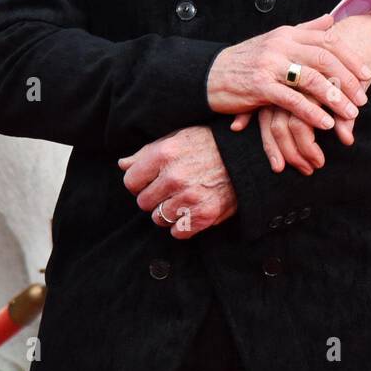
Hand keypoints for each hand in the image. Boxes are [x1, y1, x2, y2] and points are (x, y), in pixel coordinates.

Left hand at [117, 125, 237, 237]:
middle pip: (143, 202)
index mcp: (164, 154)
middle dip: (154, 198)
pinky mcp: (205, 215)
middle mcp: (174, 177)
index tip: (152, 180)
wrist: (247, 157)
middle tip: (172, 189)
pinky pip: (177, 232)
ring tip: (184, 199)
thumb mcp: (178, 138)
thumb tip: (122, 164)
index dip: (140, 182)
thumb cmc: (210, 145)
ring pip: (159, 218)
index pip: (130, 182)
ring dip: (169, 212)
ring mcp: (189, 198)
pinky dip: (183, 226)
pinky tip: (192, 211)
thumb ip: (147, 152)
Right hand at [231, 11, 370, 172]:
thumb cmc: (246, 61)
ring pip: (311, 79)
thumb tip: (331, 19)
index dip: (350, 58)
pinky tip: (326, 123)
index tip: (367, 74)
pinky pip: (293, 100)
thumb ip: (304, 30)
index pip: (327, 41)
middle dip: (348, 80)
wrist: (209, 75)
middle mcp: (280, 45)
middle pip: (324, 59)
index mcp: (287, 33)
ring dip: (335, 98)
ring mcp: (270, 65)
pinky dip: (312, 112)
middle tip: (363, 99)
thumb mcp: (275, 40)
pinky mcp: (260, 86)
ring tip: (350, 114)